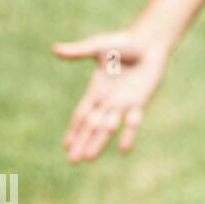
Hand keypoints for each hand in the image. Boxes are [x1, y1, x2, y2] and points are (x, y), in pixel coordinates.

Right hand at [52, 29, 169, 161]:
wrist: (149, 43)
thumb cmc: (123, 43)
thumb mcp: (98, 46)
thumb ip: (78, 51)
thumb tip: (54, 48)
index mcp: (95, 90)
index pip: (81, 115)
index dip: (74, 130)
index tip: (66, 146)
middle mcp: (108, 101)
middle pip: (92, 126)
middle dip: (82, 142)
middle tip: (73, 161)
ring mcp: (123, 103)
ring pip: (107, 127)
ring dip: (99, 142)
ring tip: (89, 158)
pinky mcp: (139, 101)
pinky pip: (133, 120)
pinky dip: (128, 134)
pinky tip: (123, 149)